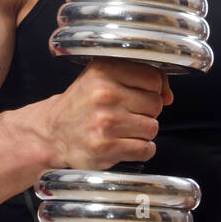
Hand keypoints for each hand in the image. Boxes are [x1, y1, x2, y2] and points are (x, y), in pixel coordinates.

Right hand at [46, 58, 172, 170]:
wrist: (52, 134)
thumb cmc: (80, 105)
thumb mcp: (103, 77)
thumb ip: (139, 77)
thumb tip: (168, 96)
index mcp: (103, 71)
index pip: (154, 78)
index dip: (152, 90)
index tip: (139, 95)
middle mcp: (104, 94)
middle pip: (156, 104)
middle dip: (145, 112)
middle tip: (125, 114)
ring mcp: (105, 123)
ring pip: (152, 128)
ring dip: (142, 133)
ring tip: (121, 130)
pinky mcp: (107, 148)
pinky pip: (146, 149)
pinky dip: (139, 150)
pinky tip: (122, 144)